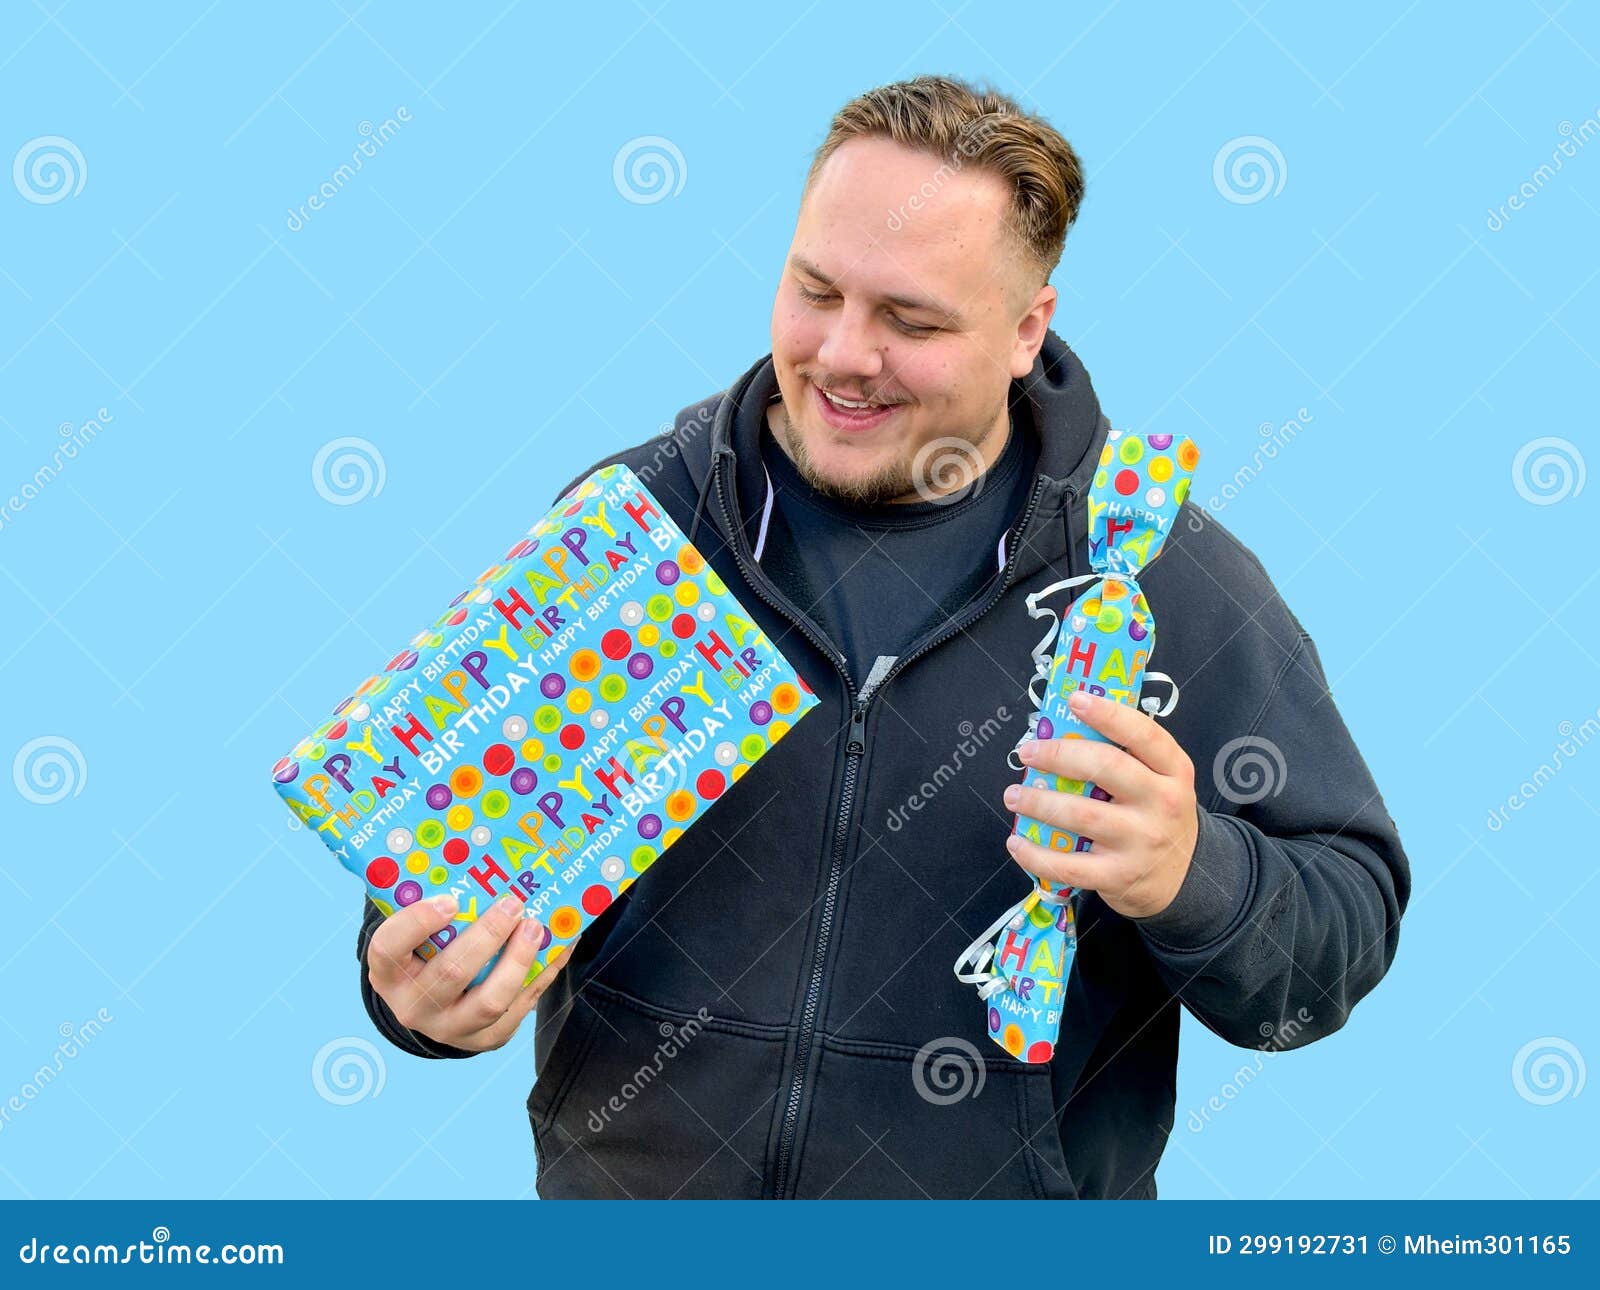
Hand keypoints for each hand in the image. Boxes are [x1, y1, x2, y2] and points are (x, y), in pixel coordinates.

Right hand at [366, 893, 568, 1052]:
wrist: (435, 1007)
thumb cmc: (427, 952)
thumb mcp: (416, 934)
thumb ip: (432, 902)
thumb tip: (473, 853)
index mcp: (387, 972)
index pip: (388, 948)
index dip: (418, 923)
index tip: (450, 900)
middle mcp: (413, 1006)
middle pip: (450, 973)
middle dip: (487, 936)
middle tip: (513, 904)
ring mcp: (450, 1028)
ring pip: (489, 1001)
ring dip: (518, 961)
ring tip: (538, 927)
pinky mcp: (485, 1039)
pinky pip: (520, 1008)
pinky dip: (543, 973)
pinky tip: (560, 944)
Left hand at [1002, 689, 1198, 919]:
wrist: (1185, 878)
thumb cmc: (1158, 817)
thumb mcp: (1162, 782)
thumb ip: (1128, 757)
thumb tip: (1067, 727)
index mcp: (1174, 771)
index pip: (1144, 734)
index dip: (1108, 714)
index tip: (1074, 699)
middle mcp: (1162, 803)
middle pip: (1106, 767)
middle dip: (1058, 755)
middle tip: (1027, 752)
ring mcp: (1140, 841)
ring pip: (1081, 814)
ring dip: (1038, 803)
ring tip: (1014, 795)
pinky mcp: (1119, 876)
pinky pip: (1069, 865)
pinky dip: (1036, 854)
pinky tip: (1017, 842)